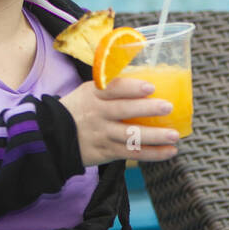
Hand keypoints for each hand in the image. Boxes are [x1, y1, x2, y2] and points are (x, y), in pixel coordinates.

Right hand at [59, 77, 179, 167]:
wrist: (54, 136)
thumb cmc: (81, 109)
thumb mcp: (89, 92)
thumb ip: (112, 86)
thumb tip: (149, 75)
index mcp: (94, 94)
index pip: (112, 88)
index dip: (131, 87)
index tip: (150, 87)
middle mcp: (97, 114)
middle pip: (123, 111)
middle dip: (147, 109)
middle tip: (168, 107)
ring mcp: (102, 134)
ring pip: (130, 136)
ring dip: (155, 137)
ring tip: (174, 135)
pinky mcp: (106, 152)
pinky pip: (132, 153)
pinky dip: (152, 154)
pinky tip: (169, 151)